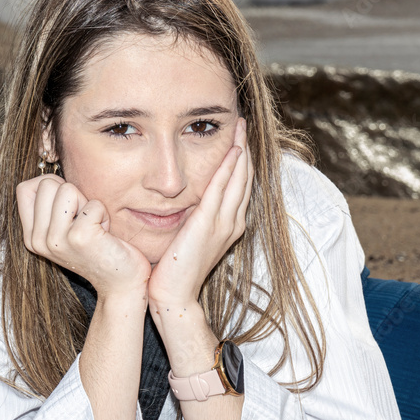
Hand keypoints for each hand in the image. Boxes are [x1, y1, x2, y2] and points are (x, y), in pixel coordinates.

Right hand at [16, 174, 151, 300]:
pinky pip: (92, 204)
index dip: (50, 185)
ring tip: (93, 225)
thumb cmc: (98, 247)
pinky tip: (105, 233)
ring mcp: (57, 240)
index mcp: (31, 236)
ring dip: (87, 203)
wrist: (121, 281)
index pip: (25, 188)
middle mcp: (38, 240)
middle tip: (84, 219)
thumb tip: (48, 174)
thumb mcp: (65, 227)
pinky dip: (103, 213)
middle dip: (72, 194)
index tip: (68, 205)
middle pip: (46, 184)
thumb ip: (52, 205)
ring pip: (67, 188)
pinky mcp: (79, 237)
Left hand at [147, 117, 253, 309]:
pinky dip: (228, 169)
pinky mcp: (208, 225)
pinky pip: (221, 190)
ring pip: (238, 179)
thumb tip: (191, 199)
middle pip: (245, 178)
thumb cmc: (176, 269)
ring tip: (240, 128)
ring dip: (240, 151)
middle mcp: (233, 222)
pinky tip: (232, 151)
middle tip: (243, 123)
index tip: (239, 137)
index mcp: (230, 225)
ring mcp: (223, 224)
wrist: (174, 296)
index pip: (240, 185)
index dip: (242, 159)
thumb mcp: (191, 236)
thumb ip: (196, 217)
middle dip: (245, 148)